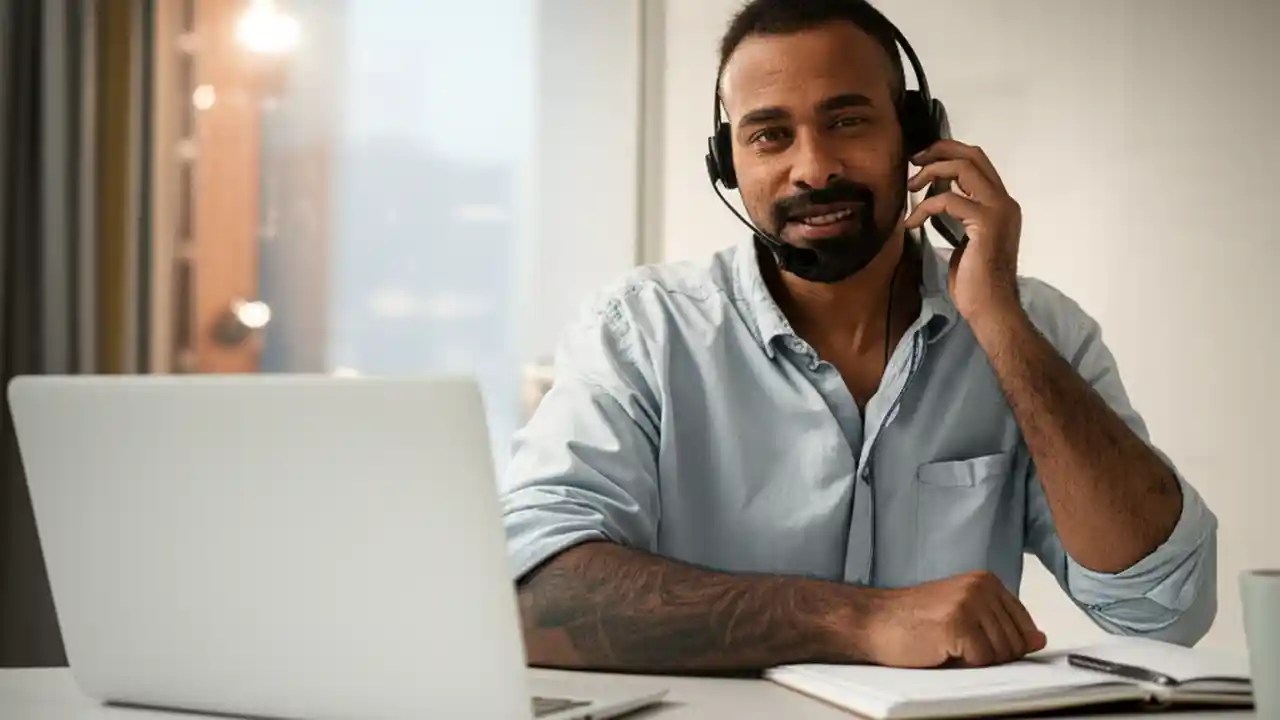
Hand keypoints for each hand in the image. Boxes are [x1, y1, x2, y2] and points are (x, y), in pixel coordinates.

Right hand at [861, 571, 1046, 667]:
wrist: (873, 620)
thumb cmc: (913, 620)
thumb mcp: (964, 616)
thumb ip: (1002, 625)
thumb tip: (1039, 640)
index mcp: (986, 581)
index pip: (1023, 625)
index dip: (1003, 644)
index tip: (977, 641)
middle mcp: (982, 587)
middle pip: (1015, 643)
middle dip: (989, 654)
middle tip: (954, 643)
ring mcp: (970, 604)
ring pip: (1001, 654)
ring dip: (975, 659)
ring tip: (947, 644)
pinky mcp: (957, 624)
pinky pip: (982, 660)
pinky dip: (963, 664)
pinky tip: (941, 649)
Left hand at [904, 140, 1022, 321]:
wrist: (990, 307)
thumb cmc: (974, 282)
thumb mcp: (964, 240)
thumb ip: (957, 218)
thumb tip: (933, 202)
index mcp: (1001, 204)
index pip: (978, 163)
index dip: (949, 153)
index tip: (922, 161)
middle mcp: (1004, 201)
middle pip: (973, 155)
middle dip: (939, 151)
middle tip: (914, 161)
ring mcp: (998, 209)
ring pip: (963, 168)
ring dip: (931, 172)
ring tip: (910, 187)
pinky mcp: (985, 222)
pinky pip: (948, 200)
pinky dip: (924, 208)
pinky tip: (911, 223)